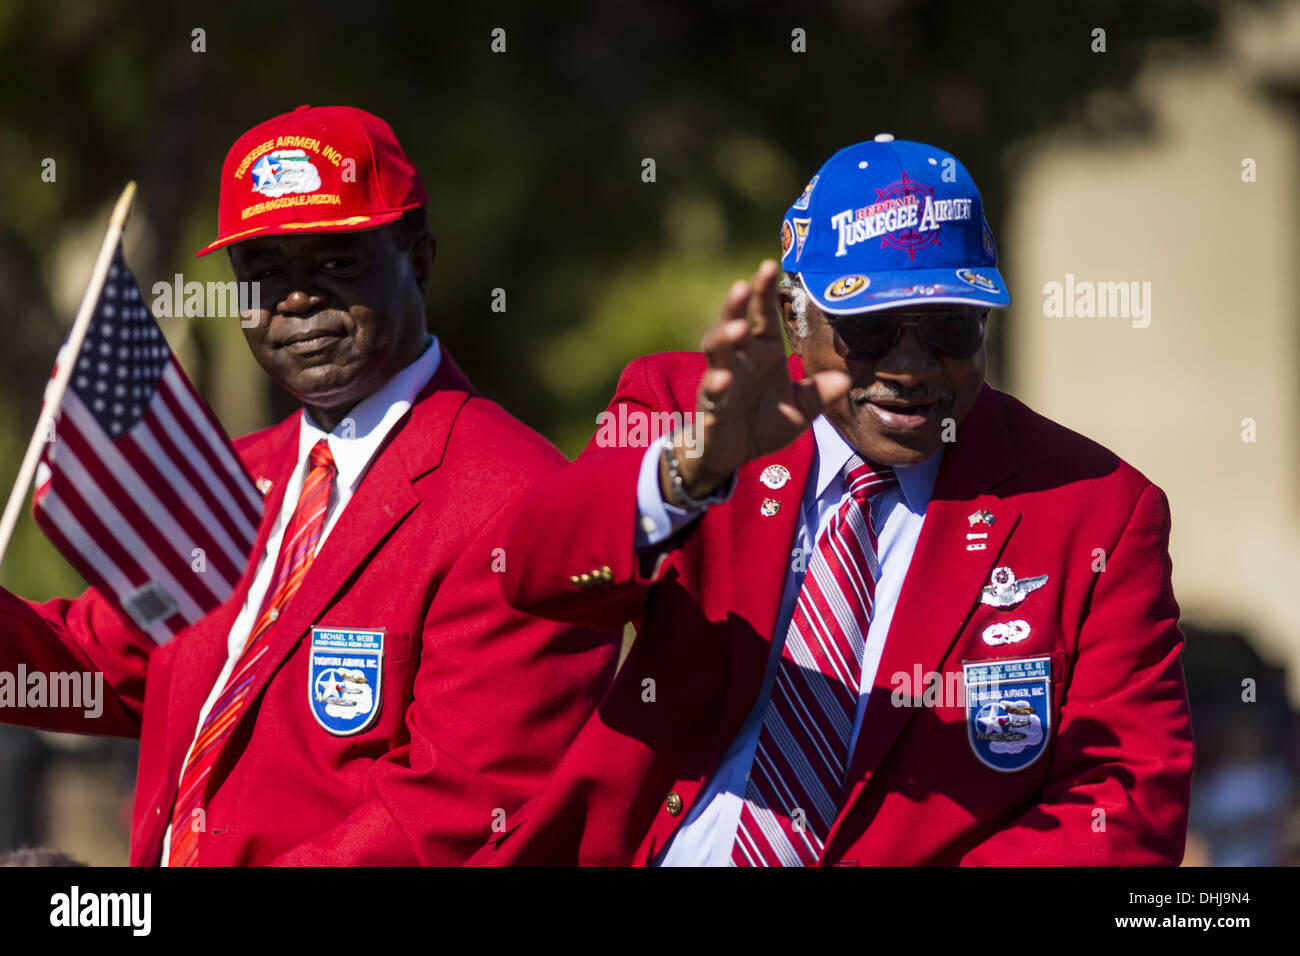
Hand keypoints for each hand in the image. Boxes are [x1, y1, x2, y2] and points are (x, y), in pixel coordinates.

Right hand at [665, 259, 850, 499]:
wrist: (736, 453)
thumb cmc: (766, 421)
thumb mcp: (800, 409)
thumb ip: (819, 394)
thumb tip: (845, 381)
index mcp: (763, 351)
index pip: (763, 315)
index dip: (764, 292)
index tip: (769, 265)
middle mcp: (740, 358)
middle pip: (733, 323)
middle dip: (736, 305)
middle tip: (742, 285)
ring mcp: (722, 379)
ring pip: (716, 351)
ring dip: (723, 337)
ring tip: (737, 328)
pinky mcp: (711, 405)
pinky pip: (711, 392)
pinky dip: (715, 385)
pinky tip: (723, 379)